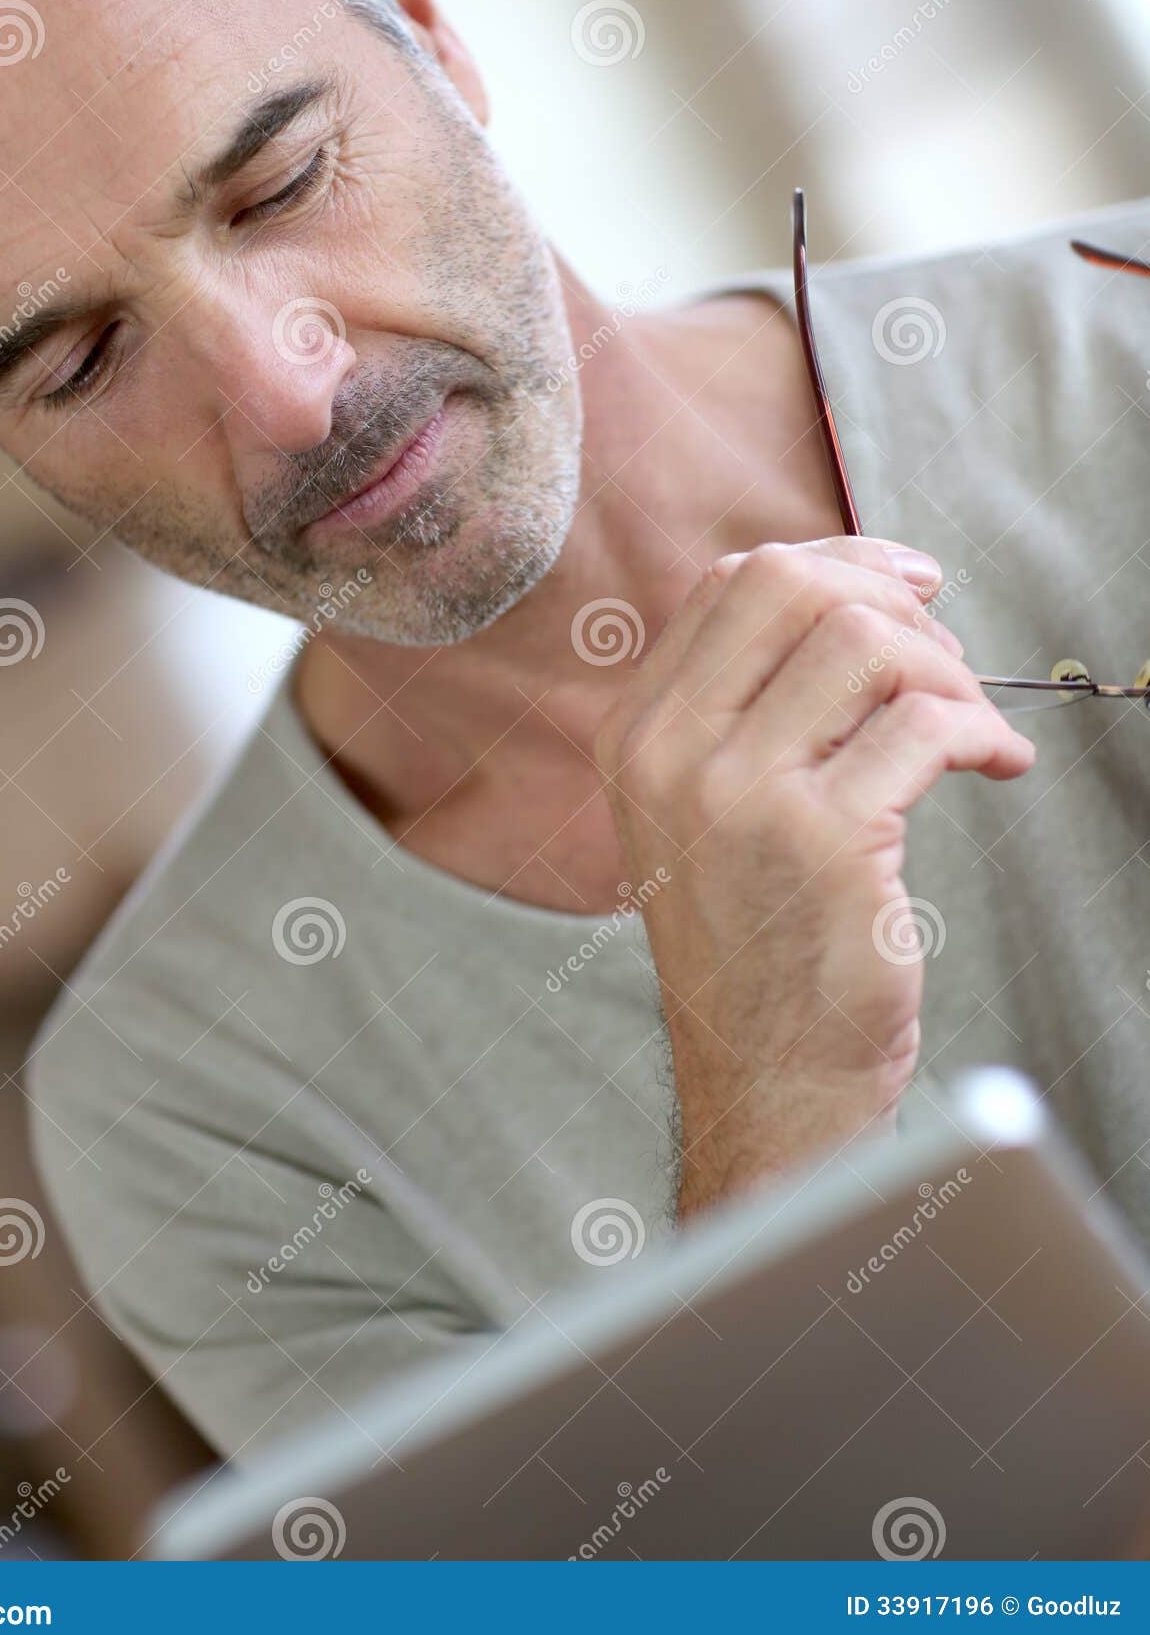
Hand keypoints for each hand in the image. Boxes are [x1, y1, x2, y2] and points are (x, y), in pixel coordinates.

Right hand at [594, 538, 1035, 1214]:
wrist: (763, 1072)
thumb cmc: (756, 940)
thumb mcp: (705, 811)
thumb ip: (744, 708)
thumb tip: (850, 595)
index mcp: (637, 734)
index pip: (732, 584)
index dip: (836, 562)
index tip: (906, 586)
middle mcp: (671, 754)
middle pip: (790, 584)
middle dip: (893, 601)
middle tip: (943, 658)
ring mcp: (739, 796)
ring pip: (864, 642)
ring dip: (947, 671)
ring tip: (970, 726)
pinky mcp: (823, 841)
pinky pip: (926, 727)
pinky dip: (984, 732)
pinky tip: (996, 766)